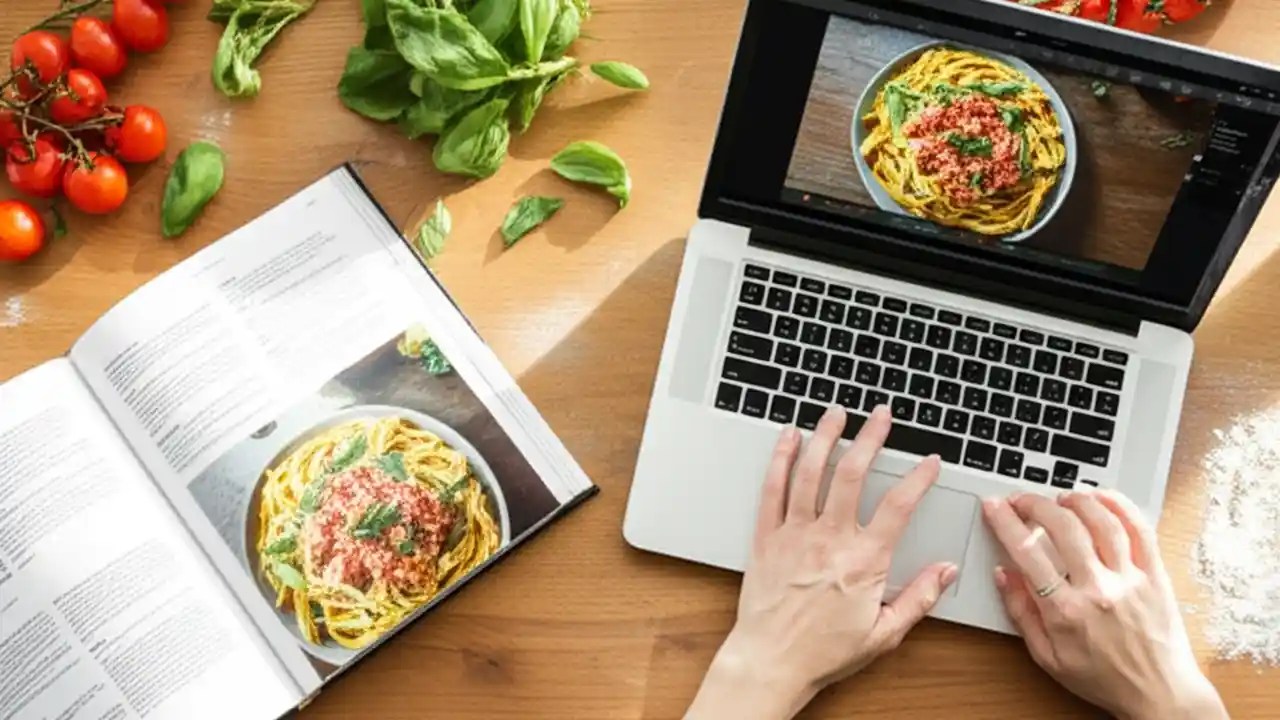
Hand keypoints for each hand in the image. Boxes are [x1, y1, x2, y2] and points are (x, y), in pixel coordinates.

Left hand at [685, 406, 957, 719]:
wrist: (771, 662)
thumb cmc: (824, 652)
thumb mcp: (884, 633)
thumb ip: (920, 598)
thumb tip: (947, 572)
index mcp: (864, 561)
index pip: (898, 506)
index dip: (918, 478)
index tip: (929, 461)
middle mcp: (829, 539)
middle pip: (852, 474)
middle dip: (870, 437)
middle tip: (881, 415)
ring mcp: (795, 534)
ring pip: (810, 472)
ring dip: (826, 437)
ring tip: (836, 413)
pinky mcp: (766, 538)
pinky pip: (772, 489)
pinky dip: (781, 459)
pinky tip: (789, 439)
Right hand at [982, 491, 1226, 719]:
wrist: (1159, 694)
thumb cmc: (1104, 679)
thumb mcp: (1047, 657)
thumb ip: (1021, 612)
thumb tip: (1003, 574)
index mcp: (1066, 612)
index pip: (1026, 552)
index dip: (1005, 522)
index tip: (994, 507)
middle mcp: (1098, 590)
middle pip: (1063, 527)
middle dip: (1035, 504)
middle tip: (1022, 500)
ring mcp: (1130, 580)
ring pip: (1102, 521)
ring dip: (1076, 500)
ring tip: (1061, 496)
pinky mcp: (1155, 575)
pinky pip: (1140, 530)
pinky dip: (1120, 506)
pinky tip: (1102, 497)